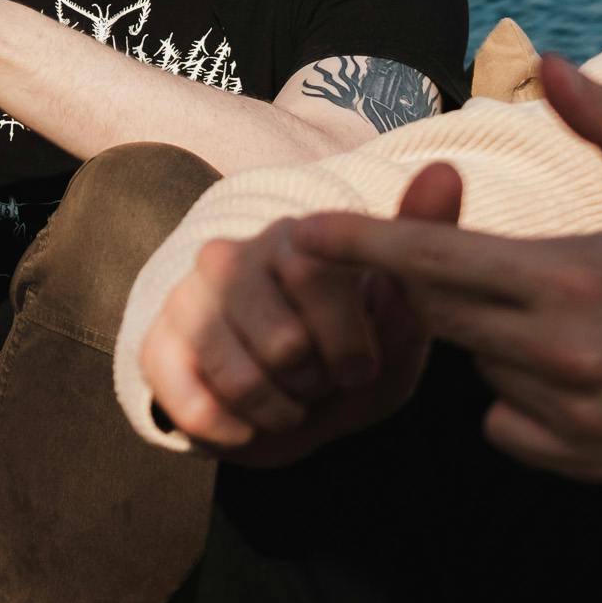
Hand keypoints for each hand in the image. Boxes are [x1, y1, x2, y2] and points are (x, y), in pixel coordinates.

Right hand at [138, 163, 460, 465]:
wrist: (292, 405)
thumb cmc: (351, 353)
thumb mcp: (401, 313)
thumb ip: (421, 244)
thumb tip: (446, 170)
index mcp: (295, 238)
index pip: (316, 277)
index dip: (347, 346)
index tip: (358, 368)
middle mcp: (231, 255)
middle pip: (284, 341)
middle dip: (315, 384)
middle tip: (318, 383)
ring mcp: (187, 299)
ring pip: (240, 378)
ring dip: (279, 412)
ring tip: (287, 403)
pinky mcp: (155, 346)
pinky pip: (194, 405)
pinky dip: (233, 432)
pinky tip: (247, 424)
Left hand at [293, 54, 601, 482]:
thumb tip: (547, 59)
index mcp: (569, 278)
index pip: (436, 260)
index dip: (365, 244)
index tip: (306, 232)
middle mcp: (563, 352)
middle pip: (440, 318)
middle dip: (441, 292)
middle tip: (492, 273)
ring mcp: (572, 415)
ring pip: (476, 370)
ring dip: (495, 344)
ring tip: (563, 326)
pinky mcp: (582, 461)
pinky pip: (503, 425)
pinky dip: (517, 402)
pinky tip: (570, 376)